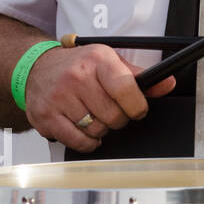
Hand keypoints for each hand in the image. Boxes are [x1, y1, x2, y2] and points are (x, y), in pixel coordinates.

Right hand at [23, 44, 175, 151]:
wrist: (35, 68)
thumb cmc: (77, 66)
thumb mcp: (110, 63)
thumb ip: (140, 77)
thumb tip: (167, 84)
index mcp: (98, 60)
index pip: (127, 90)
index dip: (137, 107)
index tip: (136, 109)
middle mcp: (77, 76)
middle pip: (114, 117)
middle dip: (117, 119)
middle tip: (108, 109)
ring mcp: (59, 97)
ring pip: (97, 131)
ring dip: (100, 129)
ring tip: (91, 114)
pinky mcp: (47, 116)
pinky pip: (79, 142)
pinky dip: (86, 141)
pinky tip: (83, 128)